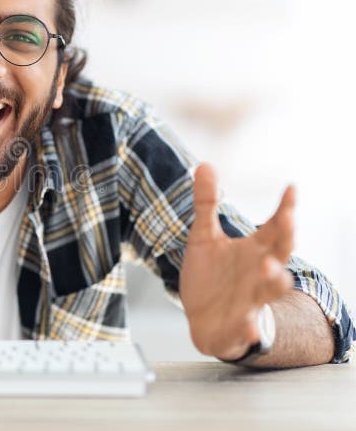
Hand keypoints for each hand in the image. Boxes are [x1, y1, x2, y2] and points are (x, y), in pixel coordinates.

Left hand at [179, 163, 293, 360]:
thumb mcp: (204, 237)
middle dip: (286, 237)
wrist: (202, 319)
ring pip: (271, 289)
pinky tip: (249, 327)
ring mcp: (251, 299)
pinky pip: (247, 327)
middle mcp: (258, 272)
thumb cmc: (210, 276)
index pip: (275, 227)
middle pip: (280, 253)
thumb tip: (204, 164)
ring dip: (273, 280)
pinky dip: (249, 328)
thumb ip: (206, 204)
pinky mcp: (238, 323)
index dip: (285, 208)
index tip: (291, 188)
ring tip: (269, 268)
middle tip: (286, 218)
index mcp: (254, 250)